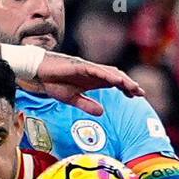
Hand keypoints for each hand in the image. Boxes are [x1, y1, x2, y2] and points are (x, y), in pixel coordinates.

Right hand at [23, 52, 144, 114]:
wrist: (38, 72)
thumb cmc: (53, 82)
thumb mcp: (72, 99)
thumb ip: (87, 105)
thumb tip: (102, 113)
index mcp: (92, 79)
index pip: (113, 82)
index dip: (125, 88)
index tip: (136, 96)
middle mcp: (92, 72)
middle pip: (115, 76)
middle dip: (128, 84)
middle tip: (140, 93)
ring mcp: (86, 67)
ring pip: (109, 72)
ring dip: (121, 79)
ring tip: (132, 87)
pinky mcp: (79, 66)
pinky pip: (95, 70)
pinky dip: (106, 75)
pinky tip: (115, 81)